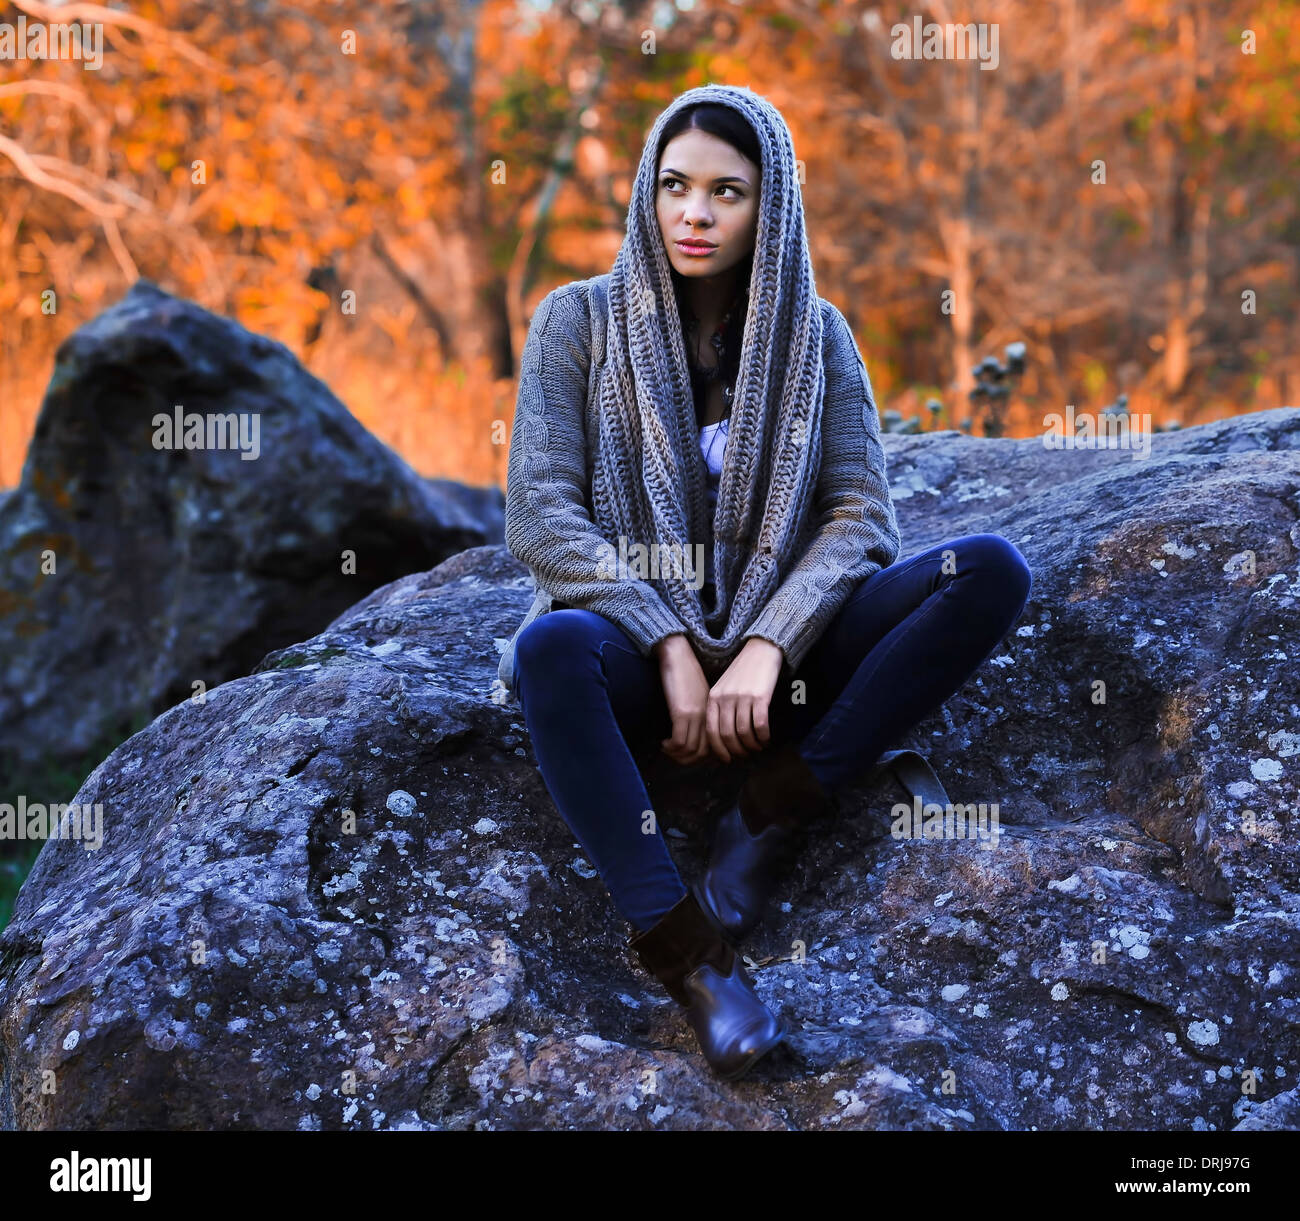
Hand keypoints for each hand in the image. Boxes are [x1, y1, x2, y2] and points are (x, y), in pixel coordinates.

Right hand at [656, 635, 713, 765]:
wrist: (678, 654)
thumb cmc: (685, 673)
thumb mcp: (699, 695)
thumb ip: (700, 712)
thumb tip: (693, 733)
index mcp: (713, 713)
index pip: (713, 746)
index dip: (700, 757)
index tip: (686, 756)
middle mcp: (708, 716)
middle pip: (703, 752)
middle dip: (689, 761)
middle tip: (676, 757)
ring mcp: (696, 715)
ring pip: (691, 750)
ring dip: (677, 756)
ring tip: (668, 750)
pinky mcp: (682, 712)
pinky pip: (680, 741)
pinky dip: (671, 747)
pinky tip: (664, 743)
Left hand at [705, 637, 783, 762]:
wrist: (760, 650)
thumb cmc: (742, 672)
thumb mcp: (723, 688)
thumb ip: (720, 709)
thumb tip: (722, 738)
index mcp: (713, 698)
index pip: (711, 732)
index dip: (719, 750)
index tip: (727, 759)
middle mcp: (725, 698)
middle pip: (728, 736)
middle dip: (737, 751)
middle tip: (745, 755)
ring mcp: (742, 697)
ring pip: (744, 733)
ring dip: (752, 745)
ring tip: (757, 747)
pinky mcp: (760, 696)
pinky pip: (760, 725)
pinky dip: (763, 736)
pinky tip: (766, 739)